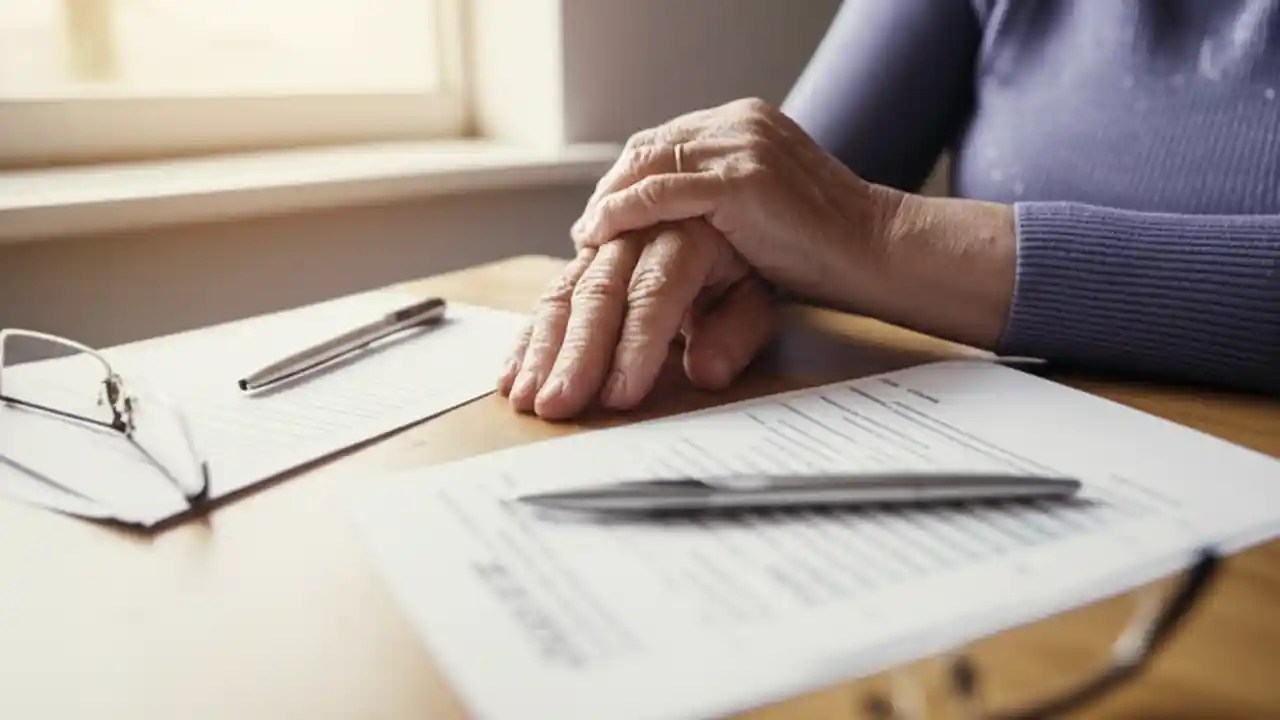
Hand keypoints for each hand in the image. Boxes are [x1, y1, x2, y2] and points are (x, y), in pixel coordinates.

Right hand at [497, 219, 778, 419]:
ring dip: (541, 351)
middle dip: (575, 353)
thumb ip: (736, 333)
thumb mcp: (758, 297)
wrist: (725, 211)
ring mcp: (601, 247)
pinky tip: (511, 378)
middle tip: (557, 404)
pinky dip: (527, 341)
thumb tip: (704, 373)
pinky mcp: (579, 264)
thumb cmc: (745, 268)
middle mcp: (636, 234)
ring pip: (564, 294)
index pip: (656, 291)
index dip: (635, 344)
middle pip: (600, 293)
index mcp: (687, 234)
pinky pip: (548, 299)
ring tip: (526, 398)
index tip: (619, 394)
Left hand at [571, 98, 1016, 347]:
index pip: (666, 140)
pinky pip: (662, 191)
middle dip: (610, 188)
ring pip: (649, 164)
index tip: (602, 215)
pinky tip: (600, 233)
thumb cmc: (825, 247)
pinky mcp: (741, 180)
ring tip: (586, 237)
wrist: (878, 252)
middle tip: (586, 230)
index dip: (627, 178)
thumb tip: (672, 223)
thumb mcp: (763, 209)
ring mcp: (741, 146)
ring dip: (608, 202)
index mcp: (746, 121)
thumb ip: (719, 201)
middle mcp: (740, 121)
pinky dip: (624, 212)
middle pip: (649, 147)